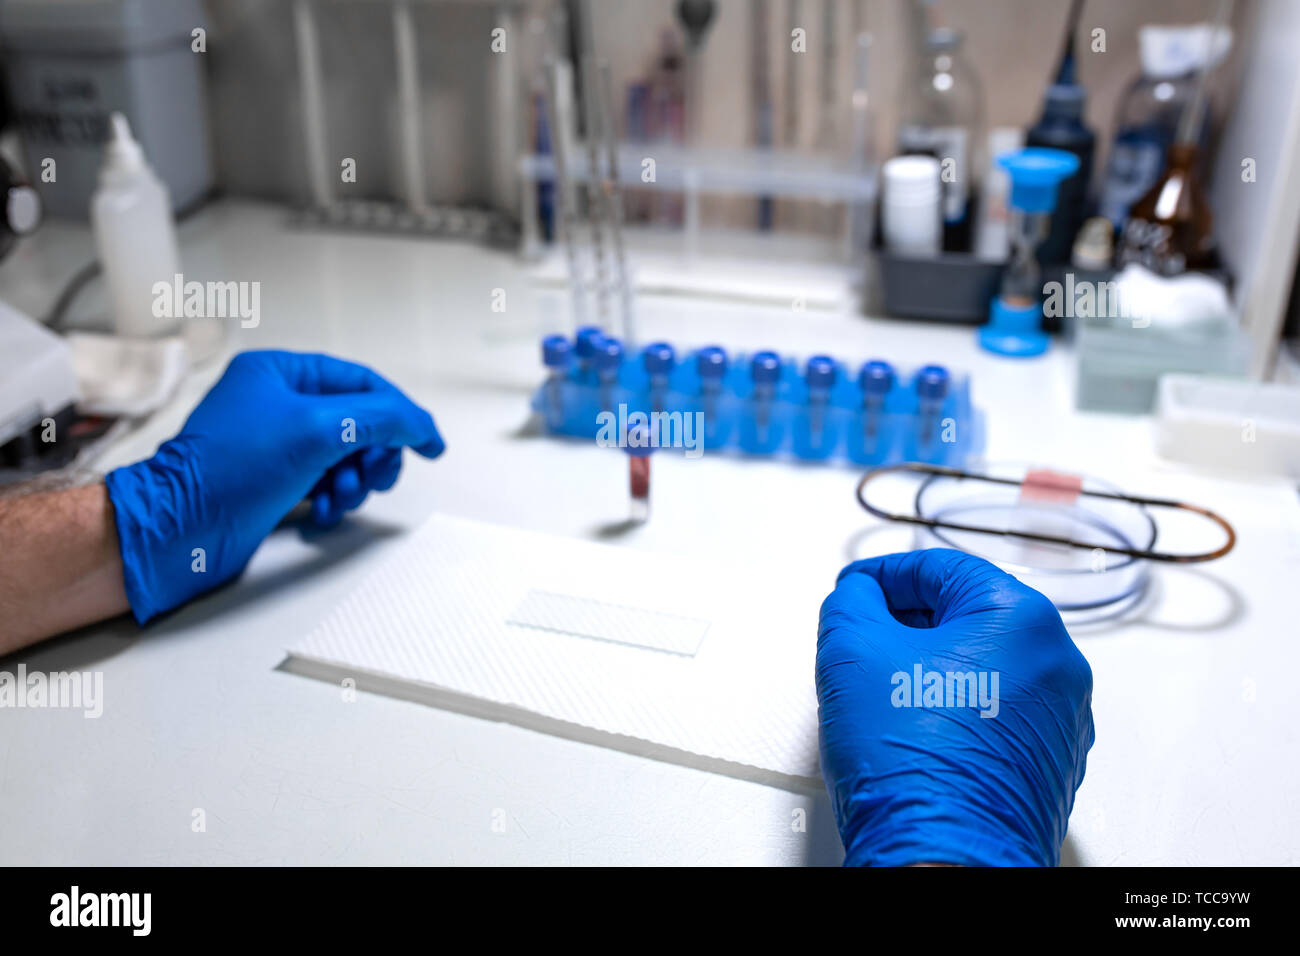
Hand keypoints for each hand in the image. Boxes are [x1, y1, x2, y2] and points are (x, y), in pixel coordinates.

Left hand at [105, 350, 444, 623]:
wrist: (180, 529)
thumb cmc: (232, 470)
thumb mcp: (317, 429)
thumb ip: (380, 419)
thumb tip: (420, 426)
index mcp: (280, 372)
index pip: (362, 384)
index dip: (400, 413)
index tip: (430, 445)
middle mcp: (277, 403)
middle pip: (360, 423)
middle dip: (374, 455)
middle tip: (373, 478)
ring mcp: (276, 444)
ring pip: (347, 456)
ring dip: (356, 481)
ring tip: (342, 498)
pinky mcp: (274, 481)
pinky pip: (327, 482)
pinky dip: (336, 498)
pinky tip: (325, 512)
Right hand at [816, 549, 1093, 865]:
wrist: (945, 859)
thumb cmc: (916, 769)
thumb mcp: (852, 652)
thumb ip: (851, 602)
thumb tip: (859, 596)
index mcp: (1023, 620)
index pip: (942, 568)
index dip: (883, 574)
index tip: (855, 588)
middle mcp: (1056, 665)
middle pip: (968, 615)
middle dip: (906, 622)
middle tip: (861, 636)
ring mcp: (1059, 718)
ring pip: (983, 665)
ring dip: (928, 666)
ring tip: (880, 690)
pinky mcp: (1049, 763)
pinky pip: (995, 711)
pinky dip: (953, 707)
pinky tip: (911, 729)